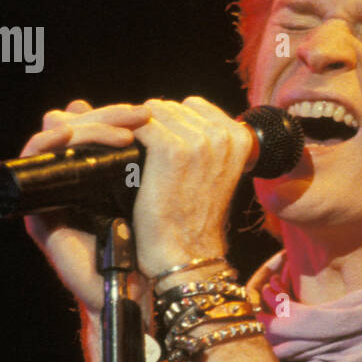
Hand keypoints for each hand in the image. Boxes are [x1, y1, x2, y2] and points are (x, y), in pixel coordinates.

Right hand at [20, 99, 151, 312]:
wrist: (135, 286)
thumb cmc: (149, 241)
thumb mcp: (154, 192)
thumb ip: (149, 161)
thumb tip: (155, 119)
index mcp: (94, 173)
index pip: (94, 126)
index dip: (116, 114)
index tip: (148, 113)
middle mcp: (69, 179)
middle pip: (75, 127)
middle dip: (107, 115)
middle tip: (139, 115)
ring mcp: (52, 191)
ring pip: (56, 139)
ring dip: (87, 126)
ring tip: (123, 132)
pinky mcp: (37, 206)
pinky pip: (33, 161)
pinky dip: (49, 142)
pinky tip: (71, 134)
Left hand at [129, 96, 253, 277]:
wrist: (185, 254)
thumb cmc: (192, 219)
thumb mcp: (212, 174)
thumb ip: (201, 141)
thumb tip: (162, 110)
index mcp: (240, 139)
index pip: (193, 107)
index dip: (171, 124)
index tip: (159, 145)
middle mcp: (223, 136)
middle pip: (171, 107)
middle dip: (152, 124)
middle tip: (139, 152)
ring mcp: (199, 141)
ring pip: (153, 112)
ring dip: (134, 128)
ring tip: (127, 153)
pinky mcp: (172, 150)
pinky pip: (140, 126)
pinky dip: (125, 137)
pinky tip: (121, 156)